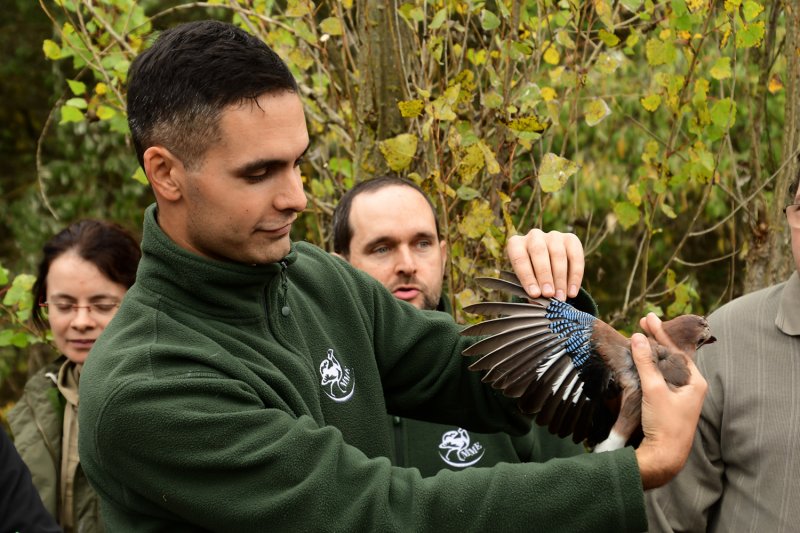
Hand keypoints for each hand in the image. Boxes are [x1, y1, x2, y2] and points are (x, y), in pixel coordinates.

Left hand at [506, 229, 583, 300]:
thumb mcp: (527, 281)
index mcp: (516, 244)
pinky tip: (572, 292)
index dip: (527, 277)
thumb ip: (531, 288)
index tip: (534, 294)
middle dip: (544, 276)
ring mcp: (553, 235)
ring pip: (558, 255)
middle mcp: (534, 236)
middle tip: (549, 294)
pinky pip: (575, 257)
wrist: (549, 266)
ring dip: (560, 279)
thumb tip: (538, 302)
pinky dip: (575, 277)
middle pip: (539, 252)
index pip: (519, 258)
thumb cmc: (533, 276)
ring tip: (561, 297)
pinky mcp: (571, 239)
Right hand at [632, 315, 707, 489]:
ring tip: (641, 337)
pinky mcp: (668, 403)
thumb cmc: (664, 424)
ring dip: (652, 352)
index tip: (648, 318)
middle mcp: (690, 387)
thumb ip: (646, 363)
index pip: (676, 350)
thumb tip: (639, 337)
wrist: (664, 456)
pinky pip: (660, 378)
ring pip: (665, 367)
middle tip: (643, 322)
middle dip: (657, 340)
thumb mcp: (654, 390)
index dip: (661, 333)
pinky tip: (640, 361)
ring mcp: (680, 396)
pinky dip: (649, 366)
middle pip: (672, 356)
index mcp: (695, 382)